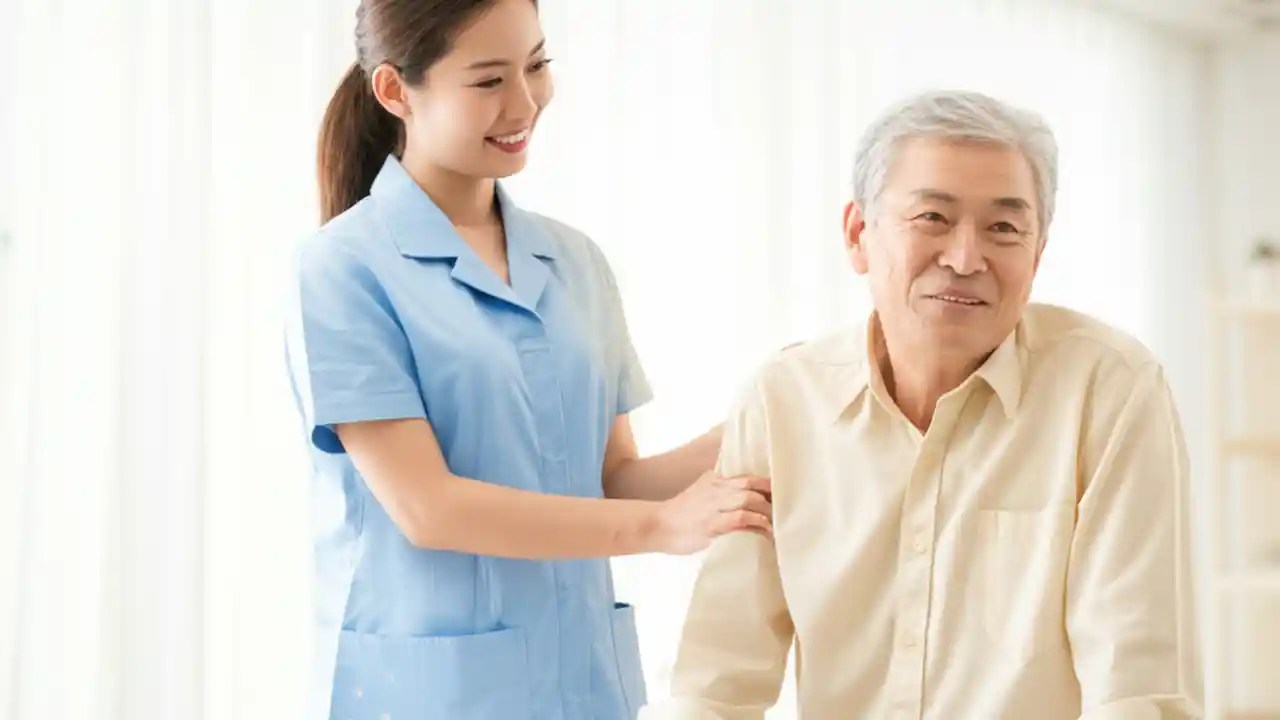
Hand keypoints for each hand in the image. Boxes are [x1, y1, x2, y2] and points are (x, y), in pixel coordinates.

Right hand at [651, 471, 771, 554]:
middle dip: (771, 497)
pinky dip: (756, 523)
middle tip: (784, 510)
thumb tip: (744, 501)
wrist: (656, 525)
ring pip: (749, 499)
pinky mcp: (712, 524)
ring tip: (776, 522)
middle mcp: (716, 489)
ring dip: (767, 511)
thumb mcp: (700, 494)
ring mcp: (714, 506)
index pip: (747, 477)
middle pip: (752, 486)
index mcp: (714, 480)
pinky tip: (765, 530)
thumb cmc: (680, 515)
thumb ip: (719, 493)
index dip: (767, 486)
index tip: (781, 496)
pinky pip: (741, 519)